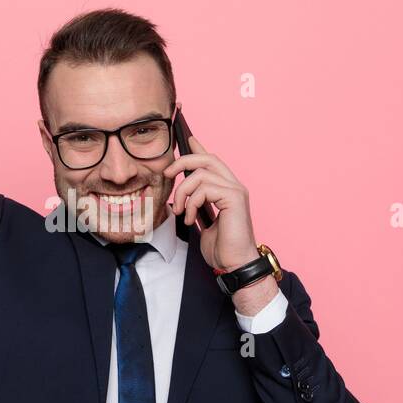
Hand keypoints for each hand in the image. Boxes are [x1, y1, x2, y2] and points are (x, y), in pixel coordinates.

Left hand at [163, 135, 259, 272]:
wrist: (235, 263)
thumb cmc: (222, 247)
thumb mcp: (202, 222)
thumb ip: (196, 205)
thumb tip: (180, 197)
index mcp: (227, 189)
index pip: (212, 161)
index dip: (199, 148)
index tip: (188, 138)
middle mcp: (234, 186)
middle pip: (207, 159)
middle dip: (183, 162)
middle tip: (167, 173)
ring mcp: (236, 190)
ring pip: (200, 174)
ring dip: (182, 193)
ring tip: (180, 212)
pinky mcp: (234, 198)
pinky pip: (204, 189)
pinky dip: (191, 203)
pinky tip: (190, 219)